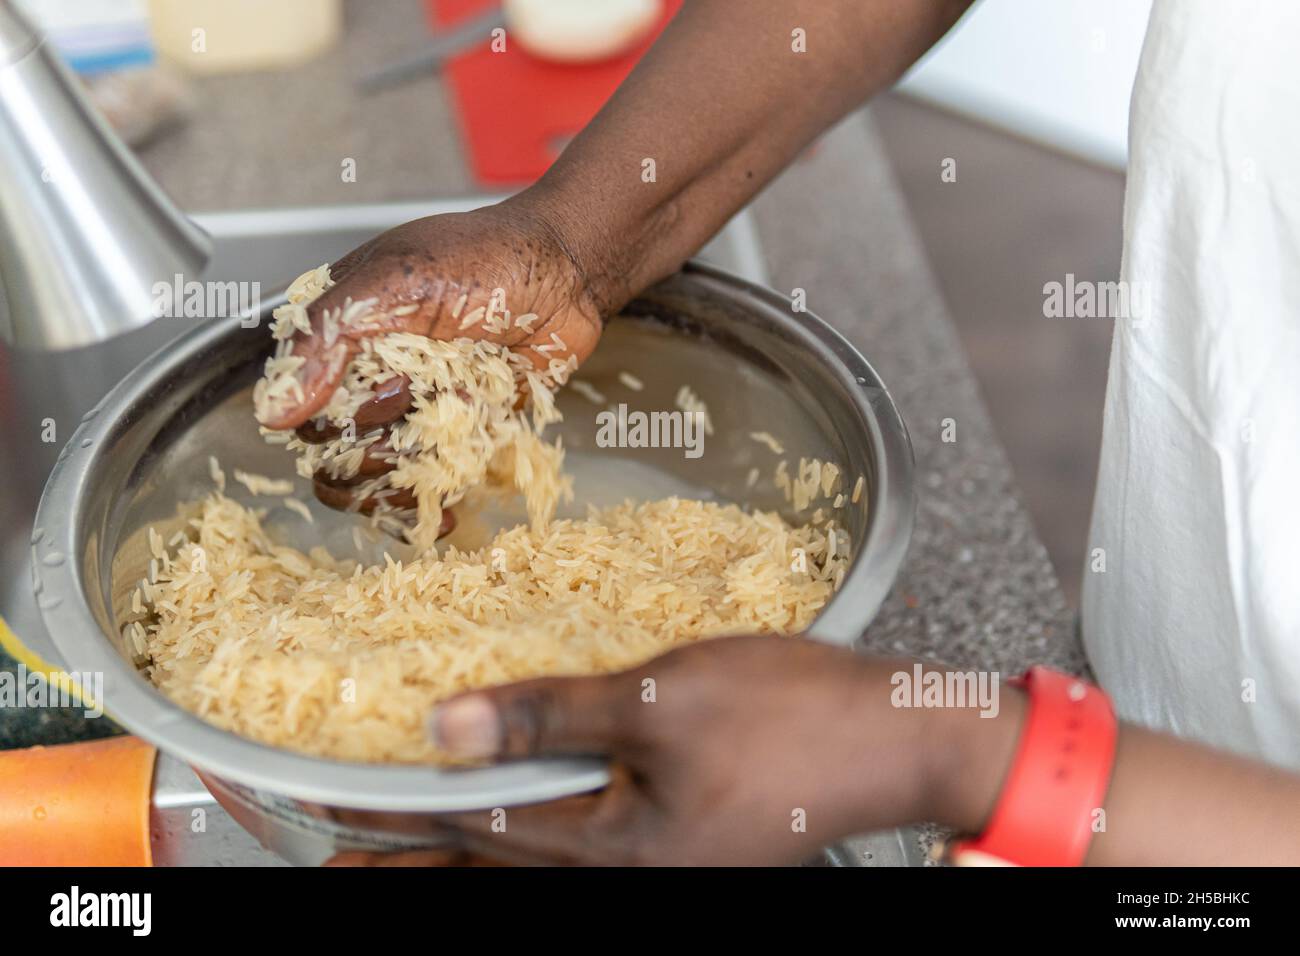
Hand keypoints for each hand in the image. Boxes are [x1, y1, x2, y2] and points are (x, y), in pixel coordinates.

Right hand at [257, 197, 604, 518]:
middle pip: (331, 451)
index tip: (386, 384)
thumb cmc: (484, 259)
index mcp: (338, 333)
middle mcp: (366, 375)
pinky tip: (447, 514)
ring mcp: (411, 409)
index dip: (332, 411)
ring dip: (403, 472)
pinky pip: (422, 485)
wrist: (566, 274)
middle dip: (370, 443)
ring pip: (374, 477)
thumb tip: (273, 410)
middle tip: (413, 399)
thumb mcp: (393, 281)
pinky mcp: (454, 433)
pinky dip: (428, 504)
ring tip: (441, 435)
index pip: (296, 403)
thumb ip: (327, 338)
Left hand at [325, 635, 1025, 866]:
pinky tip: (524, 805)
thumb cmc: (792, 716)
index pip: (470, 831)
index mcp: (612, 848)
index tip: (321, 798)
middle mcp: (628, 870)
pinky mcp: (684, 835)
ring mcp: (660, 859)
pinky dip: (529, 824)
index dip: (389, 810)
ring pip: (536, 856)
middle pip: (493, 867)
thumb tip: (446, 725)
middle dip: (411, 861)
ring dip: (465, 847)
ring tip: (409, 843)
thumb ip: (550, 714)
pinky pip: (583, 838)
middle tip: (337, 856)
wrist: (898, 737)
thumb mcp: (661, 701)